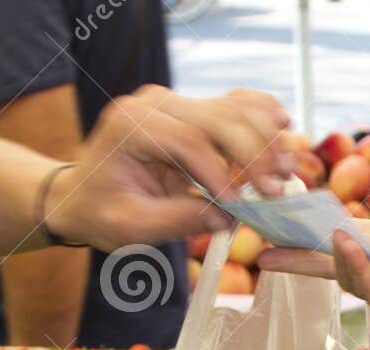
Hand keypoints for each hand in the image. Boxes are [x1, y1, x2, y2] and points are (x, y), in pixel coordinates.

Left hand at [44, 86, 292, 250]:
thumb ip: (178, 220)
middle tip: (278, 188)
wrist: (82, 195)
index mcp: (131, 125)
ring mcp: (173, 102)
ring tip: (287, 167)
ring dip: (263, 136)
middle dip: (251, 153)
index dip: (220, 173)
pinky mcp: (189, 109)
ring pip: (230, 107)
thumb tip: (230, 218)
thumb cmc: (101, 213)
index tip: (242, 206)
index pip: (188, 141)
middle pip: (216, 117)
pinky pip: (230, 104)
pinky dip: (259, 115)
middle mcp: (153, 103)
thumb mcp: (132, 227)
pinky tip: (283, 128)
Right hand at [257, 216, 369, 337]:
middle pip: (330, 266)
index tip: (279, 227)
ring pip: (345, 277)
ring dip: (330, 255)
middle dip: (296, 260)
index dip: (310, 237)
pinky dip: (353, 266)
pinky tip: (342, 247)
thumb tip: (337, 234)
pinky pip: (366, 288)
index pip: (339, 242)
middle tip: (262, 255)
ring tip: (318, 236)